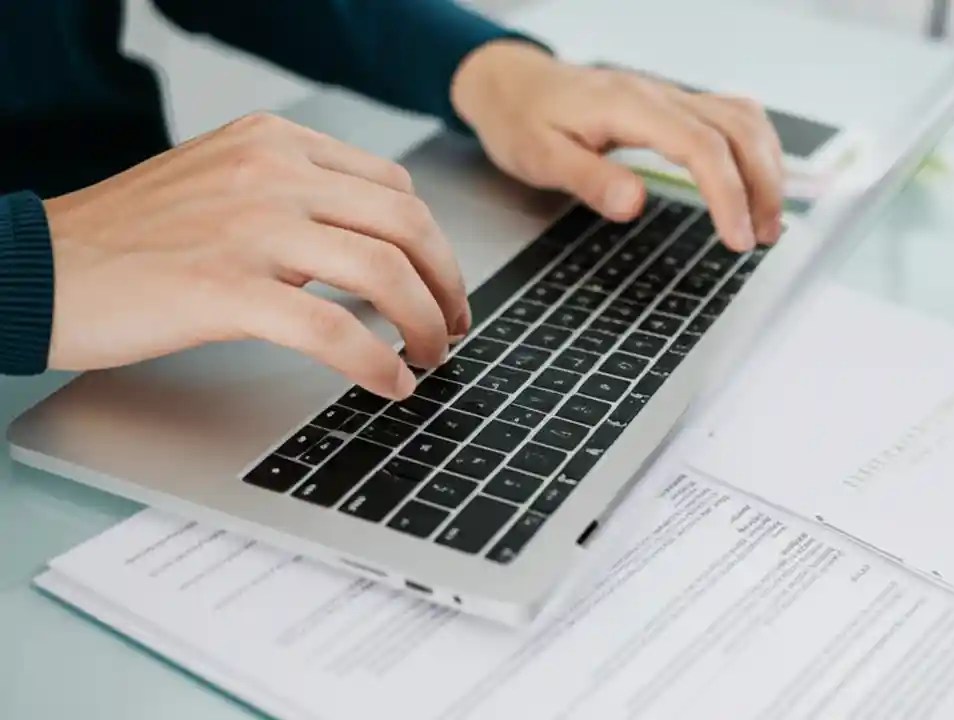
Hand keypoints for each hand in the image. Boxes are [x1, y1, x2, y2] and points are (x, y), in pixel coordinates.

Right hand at [43, 112, 468, 399]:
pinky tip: (390, 383)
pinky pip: (332, 329)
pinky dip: (375, 362)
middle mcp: (271, 172)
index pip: (392, 187)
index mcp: (274, 143)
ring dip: (424, 322)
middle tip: (453, 325)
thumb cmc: (128, 236)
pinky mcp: (226, 288)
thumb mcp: (220, 183)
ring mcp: (250, 227)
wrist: (38, 266)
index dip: (432, 243)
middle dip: (446, 282)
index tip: (441, 282)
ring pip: (384, 271)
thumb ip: (293, 195)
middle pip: (407, 223)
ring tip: (429, 356)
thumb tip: (373, 245)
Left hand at [451, 41, 784, 251]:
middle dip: (762, 185)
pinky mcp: (675, 106)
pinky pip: (733, 116)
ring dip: (766, 167)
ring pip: (743, 119)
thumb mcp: (540, 157)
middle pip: (737, 129)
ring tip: (766, 219)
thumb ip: (588, 179)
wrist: (513, 84)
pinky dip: (755, 149)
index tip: (738, 238)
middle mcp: (660, 95)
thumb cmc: (523, 119)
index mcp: (629, 106)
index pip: (701, 146)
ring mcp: (671, 97)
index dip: (728, 194)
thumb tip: (634, 203)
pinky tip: (756, 181)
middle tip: (762, 238)